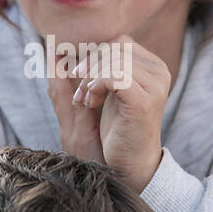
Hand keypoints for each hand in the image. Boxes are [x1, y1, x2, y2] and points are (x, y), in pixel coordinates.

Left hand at [47, 37, 168, 193]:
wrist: (126, 169)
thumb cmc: (111, 136)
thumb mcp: (92, 99)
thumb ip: (81, 73)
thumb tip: (55, 48)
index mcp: (150, 69)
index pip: (118, 42)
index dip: (94, 57)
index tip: (82, 83)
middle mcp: (158, 74)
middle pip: (115, 47)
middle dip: (90, 67)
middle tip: (81, 96)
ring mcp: (155, 86)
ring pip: (114, 59)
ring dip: (90, 79)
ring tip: (86, 102)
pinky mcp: (145, 101)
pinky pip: (115, 75)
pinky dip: (96, 85)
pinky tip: (91, 103)